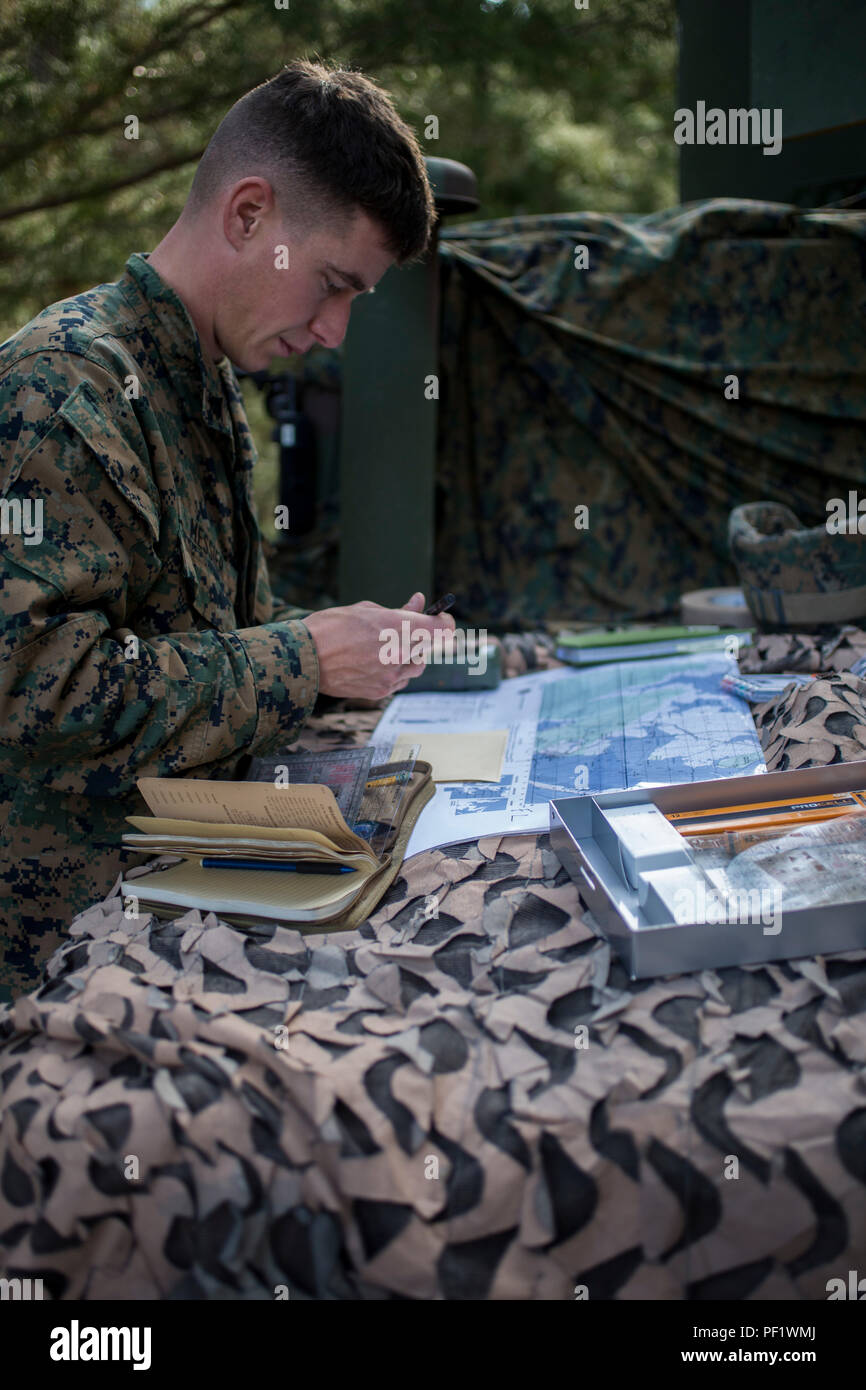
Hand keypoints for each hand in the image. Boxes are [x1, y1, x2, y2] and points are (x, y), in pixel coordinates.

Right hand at [303, 591, 456, 698]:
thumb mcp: (366, 609)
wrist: (303, 659)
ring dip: (408, 656)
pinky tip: (372, 663)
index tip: (439, 618)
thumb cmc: (330, 627)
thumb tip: (419, 602)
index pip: (442, 628)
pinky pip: (399, 680)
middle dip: (420, 638)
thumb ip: (399, 609)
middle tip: (401, 630)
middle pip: (429, 647)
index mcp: (397, 627)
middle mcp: (399, 653)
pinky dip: (393, 671)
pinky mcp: (382, 691)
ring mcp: (391, 675)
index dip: (444, 621)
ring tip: (381, 647)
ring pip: (416, 666)